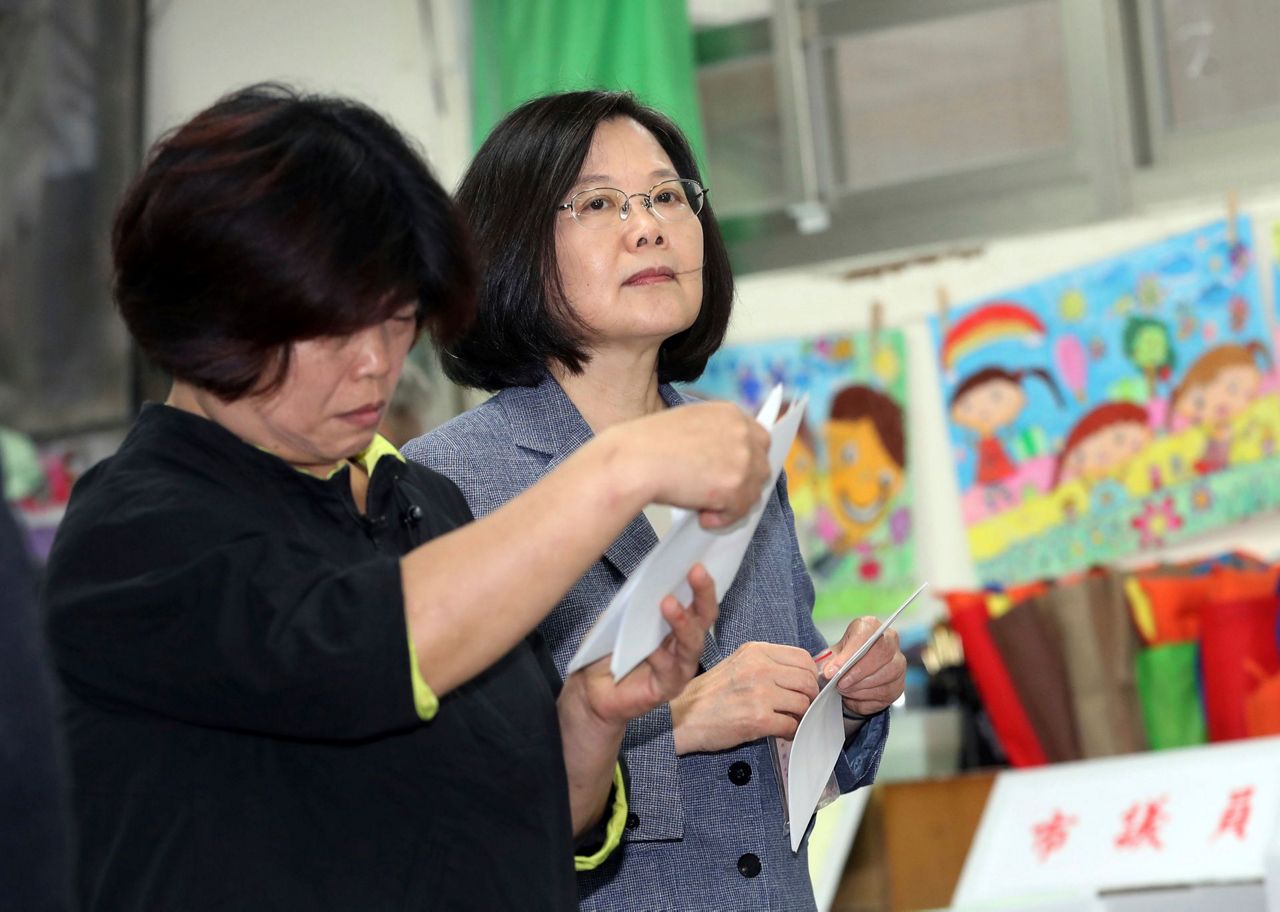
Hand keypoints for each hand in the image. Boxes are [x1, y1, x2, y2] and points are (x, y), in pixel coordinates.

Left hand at [566, 564, 718, 727]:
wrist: (590, 691)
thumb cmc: (607, 652)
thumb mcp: (619, 619)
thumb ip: (636, 602)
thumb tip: (648, 578)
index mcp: (676, 626)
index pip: (697, 602)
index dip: (701, 583)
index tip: (697, 561)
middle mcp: (684, 645)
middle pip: (704, 619)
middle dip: (702, 594)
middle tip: (696, 572)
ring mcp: (679, 669)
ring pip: (692, 644)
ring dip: (682, 622)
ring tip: (668, 604)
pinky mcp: (668, 689)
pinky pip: (669, 670)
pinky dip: (660, 657)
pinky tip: (651, 647)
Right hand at [610, 402, 770, 529]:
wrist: (633, 460)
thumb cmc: (647, 445)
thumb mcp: (688, 425)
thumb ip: (713, 437)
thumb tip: (724, 463)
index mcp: (730, 413)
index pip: (759, 438)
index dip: (748, 460)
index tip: (736, 474)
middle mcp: (742, 432)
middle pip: (761, 466)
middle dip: (744, 484)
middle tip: (718, 496)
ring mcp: (742, 459)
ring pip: (752, 492)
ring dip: (731, 504)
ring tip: (704, 507)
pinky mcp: (735, 486)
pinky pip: (738, 512)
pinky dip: (721, 519)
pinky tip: (702, 517)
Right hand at [670, 641, 819, 754]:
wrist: (681, 717)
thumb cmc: (709, 694)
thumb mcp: (738, 665)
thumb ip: (767, 665)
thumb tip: (800, 676)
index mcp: (756, 651)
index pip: (803, 658)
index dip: (811, 675)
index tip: (806, 687)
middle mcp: (760, 668)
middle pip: (807, 681)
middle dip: (809, 698)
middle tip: (801, 708)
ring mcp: (760, 693)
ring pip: (803, 704)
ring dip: (800, 717)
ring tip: (788, 721)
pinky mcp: (758, 719)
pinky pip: (791, 726)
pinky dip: (791, 732)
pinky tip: (781, 733)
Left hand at [822, 617, 905, 717]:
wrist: (852, 673)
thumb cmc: (843, 659)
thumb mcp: (832, 655)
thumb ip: (829, 661)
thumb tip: (829, 671)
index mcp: (870, 626)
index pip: (865, 635)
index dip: (849, 654)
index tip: (833, 669)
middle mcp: (890, 641)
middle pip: (881, 654)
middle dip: (857, 672)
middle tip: (839, 683)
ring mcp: (898, 663)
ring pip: (886, 675)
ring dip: (861, 686)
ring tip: (844, 689)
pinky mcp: (899, 684)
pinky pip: (886, 692)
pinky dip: (866, 697)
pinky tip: (854, 696)